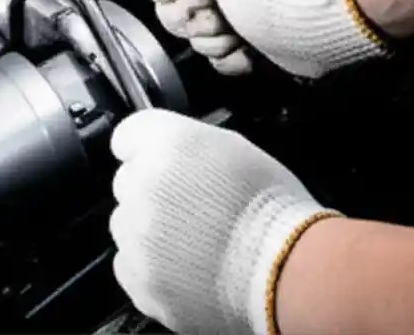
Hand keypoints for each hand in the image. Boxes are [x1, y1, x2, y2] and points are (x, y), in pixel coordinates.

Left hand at [109, 109, 337, 334]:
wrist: (287, 273)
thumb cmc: (275, 212)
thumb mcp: (237, 151)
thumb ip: (190, 146)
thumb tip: (171, 154)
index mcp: (169, 143)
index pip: (127, 136)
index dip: (144, 149)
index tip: (156, 160)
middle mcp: (144, 184)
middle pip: (127, 181)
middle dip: (153, 192)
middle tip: (191, 208)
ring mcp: (136, 235)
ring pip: (126, 224)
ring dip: (150, 229)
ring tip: (194, 241)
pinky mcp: (138, 278)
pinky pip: (129, 264)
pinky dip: (151, 267)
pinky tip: (187, 267)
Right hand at [136, 0, 386, 78]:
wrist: (321, 27)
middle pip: (171, 0)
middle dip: (189, 13)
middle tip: (213, 5)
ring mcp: (236, 4)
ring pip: (191, 30)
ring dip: (210, 36)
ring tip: (234, 28)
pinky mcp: (247, 35)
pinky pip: (214, 51)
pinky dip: (228, 55)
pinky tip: (244, 46)